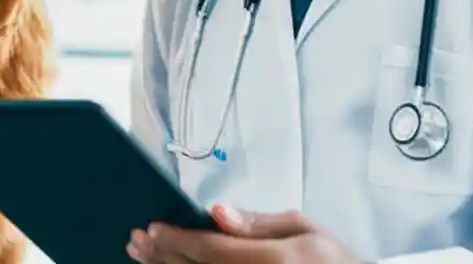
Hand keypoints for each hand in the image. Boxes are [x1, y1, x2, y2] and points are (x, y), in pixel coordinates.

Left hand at [126, 204, 361, 262]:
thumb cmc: (335, 263)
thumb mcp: (305, 229)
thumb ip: (257, 223)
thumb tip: (216, 213)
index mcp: (271, 262)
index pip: (208, 248)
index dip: (174, 238)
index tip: (150, 228)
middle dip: (160, 256)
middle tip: (137, 242)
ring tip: (145, 259)